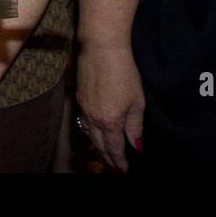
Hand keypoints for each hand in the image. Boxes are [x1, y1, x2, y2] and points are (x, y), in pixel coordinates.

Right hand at [76, 40, 144, 170]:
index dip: (119, 161)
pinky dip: (91, 130)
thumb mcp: (136, 101)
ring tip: (106, 151)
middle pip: (98, 145)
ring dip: (98, 145)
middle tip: (115, 165)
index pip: (114, 148)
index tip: (124, 169)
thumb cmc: (123, 71)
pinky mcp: (79, 95)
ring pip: (89, 133)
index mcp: (109, 121)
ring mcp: (83, 106)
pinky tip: (97, 128)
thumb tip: (136, 145)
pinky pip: (84, 120)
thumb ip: (135, 126)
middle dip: (107, 158)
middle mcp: (93, 117)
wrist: (101, 47)